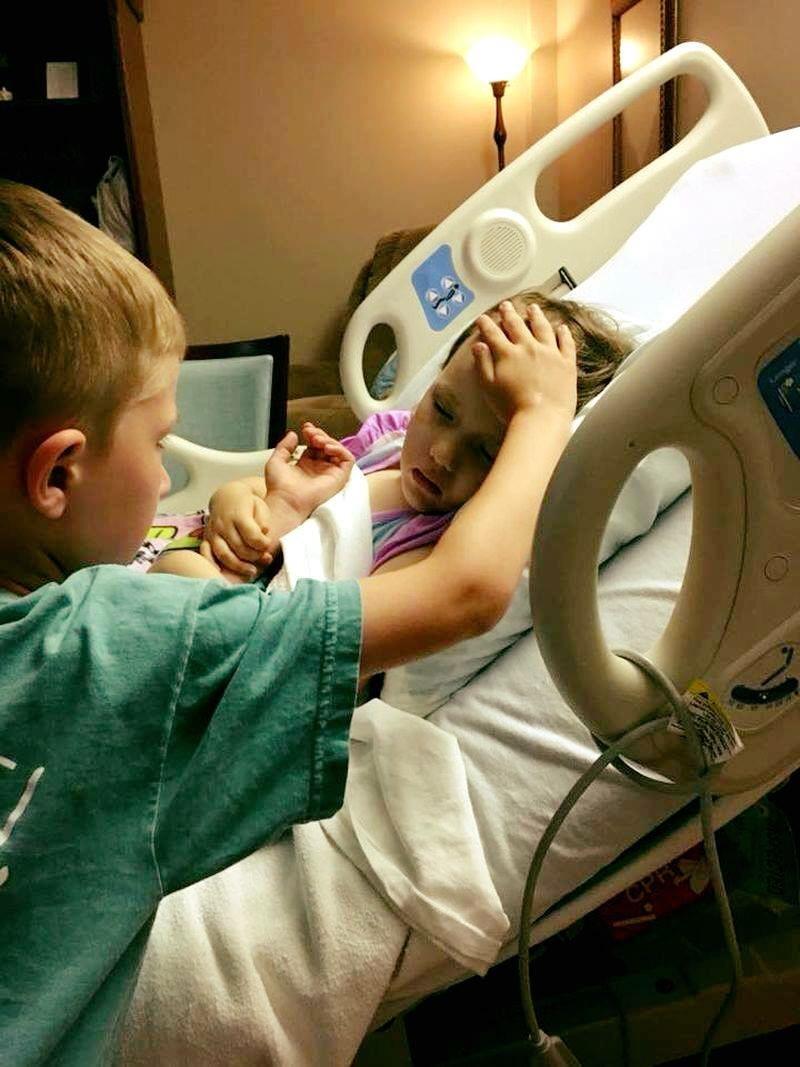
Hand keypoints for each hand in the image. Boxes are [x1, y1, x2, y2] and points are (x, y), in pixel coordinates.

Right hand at [202, 480, 274, 577]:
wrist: (227, 496)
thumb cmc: (247, 503)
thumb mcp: (260, 506)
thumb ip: (263, 520)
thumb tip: (264, 531)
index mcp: (238, 515)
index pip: (252, 536)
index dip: (263, 544)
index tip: (268, 544)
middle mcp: (223, 524)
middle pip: (239, 548)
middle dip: (255, 556)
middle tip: (264, 558)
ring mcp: (213, 532)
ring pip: (224, 554)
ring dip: (239, 566)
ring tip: (252, 571)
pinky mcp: (206, 538)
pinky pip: (208, 555)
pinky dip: (216, 566)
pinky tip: (226, 573)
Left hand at [265, 423, 354, 519]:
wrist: (286, 501)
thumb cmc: (279, 487)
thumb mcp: (277, 462)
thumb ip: (284, 447)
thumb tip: (293, 434)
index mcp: (307, 466)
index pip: (315, 445)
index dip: (313, 434)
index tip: (306, 428)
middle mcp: (320, 469)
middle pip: (327, 445)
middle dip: (320, 435)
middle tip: (310, 433)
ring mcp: (331, 473)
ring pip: (338, 450)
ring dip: (329, 440)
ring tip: (317, 440)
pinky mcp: (340, 478)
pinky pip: (348, 459)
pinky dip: (340, 449)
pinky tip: (326, 448)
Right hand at [472, 301, 576, 422]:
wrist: (541, 418)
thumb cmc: (512, 408)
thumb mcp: (489, 387)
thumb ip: (483, 364)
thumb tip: (478, 346)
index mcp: (508, 354)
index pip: (494, 334)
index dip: (486, 324)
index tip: (483, 319)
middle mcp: (529, 348)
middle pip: (517, 325)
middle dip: (510, 314)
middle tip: (506, 306)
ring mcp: (550, 353)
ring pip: (543, 328)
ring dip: (536, 316)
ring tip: (533, 308)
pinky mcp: (566, 363)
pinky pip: (566, 343)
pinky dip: (564, 333)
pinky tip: (562, 328)